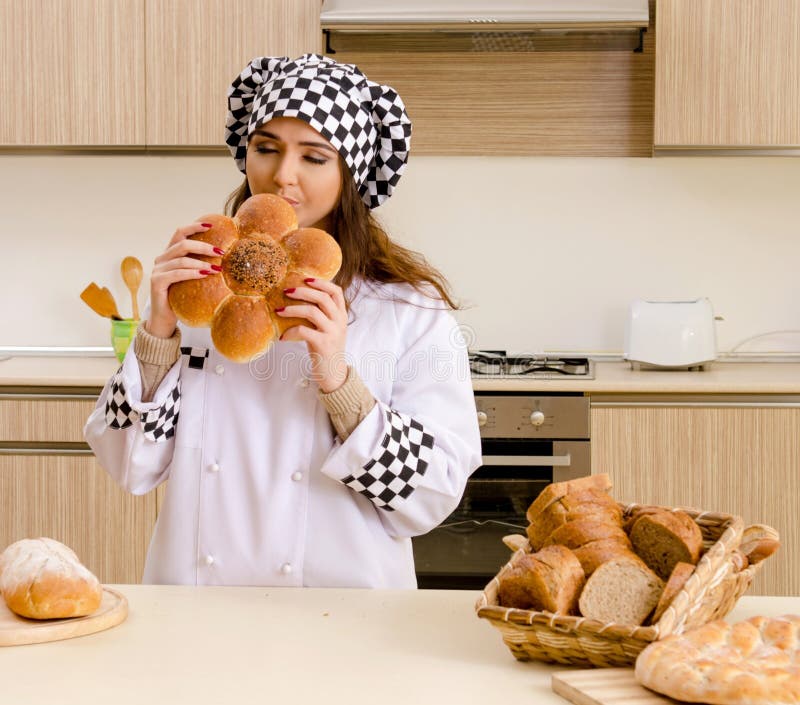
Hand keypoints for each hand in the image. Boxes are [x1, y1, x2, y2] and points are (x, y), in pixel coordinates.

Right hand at [146, 223, 221, 337]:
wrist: (165, 319)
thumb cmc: (181, 298)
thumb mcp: (192, 279)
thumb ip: (201, 267)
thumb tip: (224, 258)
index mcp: (170, 255)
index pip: (180, 233)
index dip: (194, 227)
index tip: (211, 225)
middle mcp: (161, 259)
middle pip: (182, 244)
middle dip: (203, 246)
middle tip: (221, 251)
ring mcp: (157, 270)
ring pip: (181, 260)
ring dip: (201, 262)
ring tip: (217, 268)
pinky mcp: (156, 282)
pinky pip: (177, 274)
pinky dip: (192, 272)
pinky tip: (204, 274)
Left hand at [277, 278, 347, 392]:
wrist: (333, 375)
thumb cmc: (326, 350)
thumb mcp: (327, 329)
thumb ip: (320, 315)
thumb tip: (297, 299)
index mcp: (341, 315)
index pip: (336, 292)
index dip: (322, 283)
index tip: (306, 279)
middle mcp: (340, 321)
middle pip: (322, 298)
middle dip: (302, 292)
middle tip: (286, 291)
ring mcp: (333, 332)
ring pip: (312, 312)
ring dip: (293, 309)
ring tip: (279, 311)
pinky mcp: (324, 344)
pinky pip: (304, 331)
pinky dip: (291, 331)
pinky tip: (283, 337)